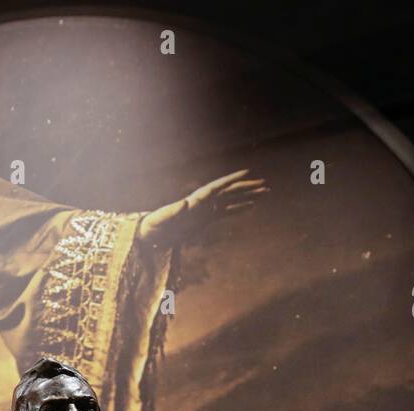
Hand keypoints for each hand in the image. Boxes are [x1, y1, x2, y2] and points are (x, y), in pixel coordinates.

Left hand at [138, 169, 267, 245]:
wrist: (149, 235)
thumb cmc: (154, 226)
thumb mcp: (162, 219)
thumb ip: (172, 211)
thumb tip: (185, 204)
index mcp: (195, 200)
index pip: (217, 187)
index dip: (232, 179)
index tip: (247, 172)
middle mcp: (202, 202)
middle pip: (228, 192)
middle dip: (246, 188)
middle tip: (264, 185)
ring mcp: (205, 210)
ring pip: (230, 200)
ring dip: (246, 196)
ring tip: (263, 193)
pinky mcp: (204, 220)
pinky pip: (226, 212)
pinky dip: (238, 209)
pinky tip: (250, 207)